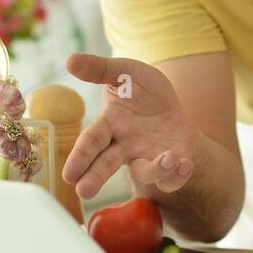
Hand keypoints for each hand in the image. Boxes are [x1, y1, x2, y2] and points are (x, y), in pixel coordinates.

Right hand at [62, 53, 196, 199]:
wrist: (170, 104)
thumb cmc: (140, 88)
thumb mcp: (124, 71)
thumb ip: (99, 68)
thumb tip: (70, 59)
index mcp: (109, 124)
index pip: (91, 141)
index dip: (80, 157)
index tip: (68, 175)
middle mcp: (123, 146)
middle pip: (106, 165)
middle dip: (95, 178)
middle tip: (84, 192)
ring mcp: (145, 157)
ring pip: (144, 172)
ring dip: (154, 170)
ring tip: (168, 158)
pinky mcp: (168, 163)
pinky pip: (170, 179)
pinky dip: (177, 176)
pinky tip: (184, 163)